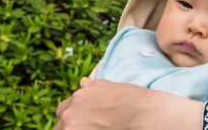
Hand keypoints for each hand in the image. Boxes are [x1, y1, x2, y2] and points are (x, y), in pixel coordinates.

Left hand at [55, 77, 202, 129]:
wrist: (145, 115)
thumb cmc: (132, 100)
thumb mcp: (111, 86)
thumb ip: (93, 87)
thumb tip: (82, 83)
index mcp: (78, 98)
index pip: (62, 111)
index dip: (73, 116)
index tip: (82, 120)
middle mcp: (72, 114)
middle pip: (62, 125)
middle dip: (73, 126)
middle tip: (91, 126)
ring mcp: (76, 129)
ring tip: (99, 129)